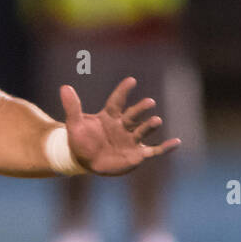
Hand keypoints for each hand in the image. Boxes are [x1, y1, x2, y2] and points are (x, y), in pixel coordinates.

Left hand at [60, 77, 179, 175]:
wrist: (84, 161)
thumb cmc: (80, 140)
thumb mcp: (74, 124)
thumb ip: (72, 107)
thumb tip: (64, 87)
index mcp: (110, 116)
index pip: (117, 101)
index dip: (123, 91)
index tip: (131, 81)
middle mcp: (124, 125)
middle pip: (134, 115)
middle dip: (141, 109)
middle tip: (149, 102)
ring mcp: (132, 139)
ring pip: (144, 130)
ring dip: (150, 126)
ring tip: (157, 120)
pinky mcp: (137, 154)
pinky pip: (153, 151)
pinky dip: (165, 148)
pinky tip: (176, 142)